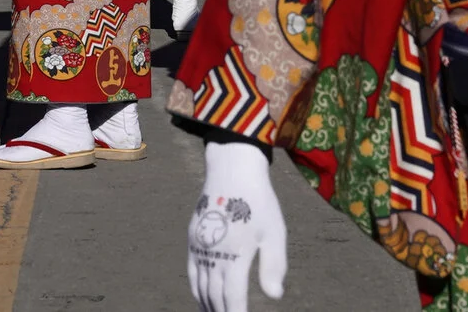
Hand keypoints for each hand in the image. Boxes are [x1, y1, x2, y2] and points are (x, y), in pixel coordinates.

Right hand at [187, 140, 285, 311]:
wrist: (232, 169)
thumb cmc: (259, 201)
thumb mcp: (274, 232)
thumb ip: (273, 265)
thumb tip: (275, 296)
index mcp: (236, 255)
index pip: (233, 299)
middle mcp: (214, 254)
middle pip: (215, 297)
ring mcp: (200, 247)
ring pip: (201, 288)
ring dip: (209, 307)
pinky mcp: (193, 239)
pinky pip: (192, 273)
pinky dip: (197, 291)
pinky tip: (203, 300)